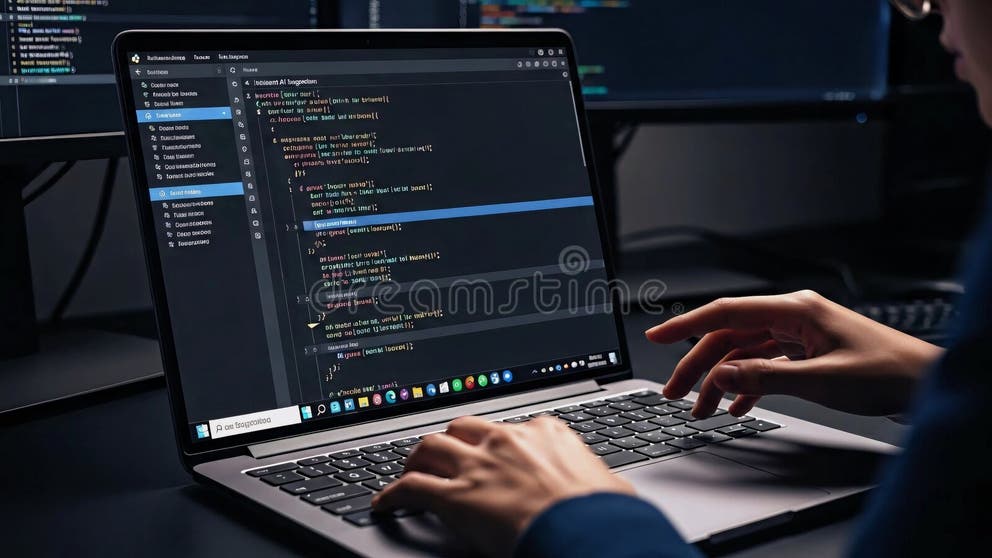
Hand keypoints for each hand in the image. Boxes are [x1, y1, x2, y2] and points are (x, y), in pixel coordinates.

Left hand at [371, 416, 633, 557]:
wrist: (589, 533)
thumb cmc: (605, 515)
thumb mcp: (608, 486)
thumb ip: (593, 478)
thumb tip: (605, 490)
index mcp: (545, 432)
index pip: (510, 427)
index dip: (495, 442)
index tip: (491, 452)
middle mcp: (507, 440)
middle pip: (463, 427)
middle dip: (451, 441)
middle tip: (444, 456)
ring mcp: (479, 466)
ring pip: (431, 447)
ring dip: (417, 459)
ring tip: (410, 471)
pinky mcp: (456, 497)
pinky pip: (411, 488)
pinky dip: (392, 494)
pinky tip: (385, 503)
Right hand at [646, 290, 943, 416]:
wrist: (926, 383)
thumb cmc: (887, 372)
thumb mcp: (820, 379)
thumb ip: (764, 376)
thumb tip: (719, 375)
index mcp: (795, 309)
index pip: (726, 312)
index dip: (686, 323)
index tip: (656, 336)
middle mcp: (793, 316)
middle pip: (729, 336)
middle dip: (698, 364)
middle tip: (674, 392)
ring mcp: (799, 334)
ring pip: (744, 352)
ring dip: (721, 380)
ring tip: (701, 408)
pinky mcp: (806, 352)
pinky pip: (763, 364)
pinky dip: (746, 385)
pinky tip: (737, 405)